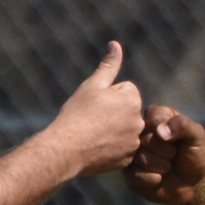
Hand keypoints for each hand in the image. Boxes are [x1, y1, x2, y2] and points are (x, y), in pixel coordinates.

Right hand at [40, 42, 143, 175]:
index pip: (126, 89)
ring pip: (125, 129)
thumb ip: (109, 65)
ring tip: (95, 134)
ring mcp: (134, 143)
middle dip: (114, 112)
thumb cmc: (77, 114)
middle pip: (127, 110)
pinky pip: (122, 148)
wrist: (66, 150)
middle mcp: (139, 122)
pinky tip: (97, 147)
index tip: (95, 105)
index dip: (108, 95)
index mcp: (133, 100)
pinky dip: (112, 147)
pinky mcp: (128, 159)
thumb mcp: (92, 85)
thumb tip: (116, 44)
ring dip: (114, 129)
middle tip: (93, 120)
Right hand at [125, 105, 204, 204]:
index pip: (153, 116)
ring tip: (167, 166)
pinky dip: (153, 179)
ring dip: (161, 166)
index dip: (166, 130)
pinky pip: (136, 175)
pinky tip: (159, 178)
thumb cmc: (194, 154)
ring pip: (139, 157)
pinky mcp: (129, 173)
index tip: (176, 139)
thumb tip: (160, 132)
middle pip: (145, 139)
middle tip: (173, 154)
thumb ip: (183, 125)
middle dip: (166, 151)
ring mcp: (132, 153)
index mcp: (155, 116)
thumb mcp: (196, 136)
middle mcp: (139, 132)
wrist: (193, 183)